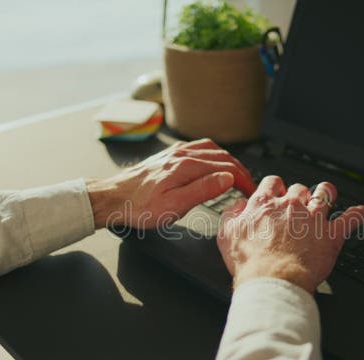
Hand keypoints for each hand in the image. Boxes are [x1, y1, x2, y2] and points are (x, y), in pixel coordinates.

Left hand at [87, 138, 256, 228]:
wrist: (113, 198)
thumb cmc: (139, 207)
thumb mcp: (174, 206)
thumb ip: (202, 190)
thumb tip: (227, 179)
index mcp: (186, 166)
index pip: (225, 168)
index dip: (243, 179)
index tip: (251, 191)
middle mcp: (181, 154)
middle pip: (221, 156)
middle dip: (240, 170)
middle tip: (249, 185)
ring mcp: (175, 152)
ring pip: (211, 149)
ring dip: (228, 160)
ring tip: (237, 173)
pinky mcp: (169, 155)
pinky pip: (198, 148)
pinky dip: (214, 155)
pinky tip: (213, 162)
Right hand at [217, 176, 363, 293]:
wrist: (273, 280)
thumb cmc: (250, 263)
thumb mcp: (227, 235)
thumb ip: (231, 215)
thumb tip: (238, 205)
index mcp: (265, 204)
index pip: (272, 183)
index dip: (275, 187)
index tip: (276, 192)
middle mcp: (290, 206)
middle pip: (298, 188)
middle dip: (299, 193)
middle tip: (299, 201)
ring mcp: (313, 218)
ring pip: (324, 194)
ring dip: (327, 192)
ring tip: (328, 193)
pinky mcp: (331, 235)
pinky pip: (349, 219)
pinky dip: (357, 215)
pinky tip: (362, 212)